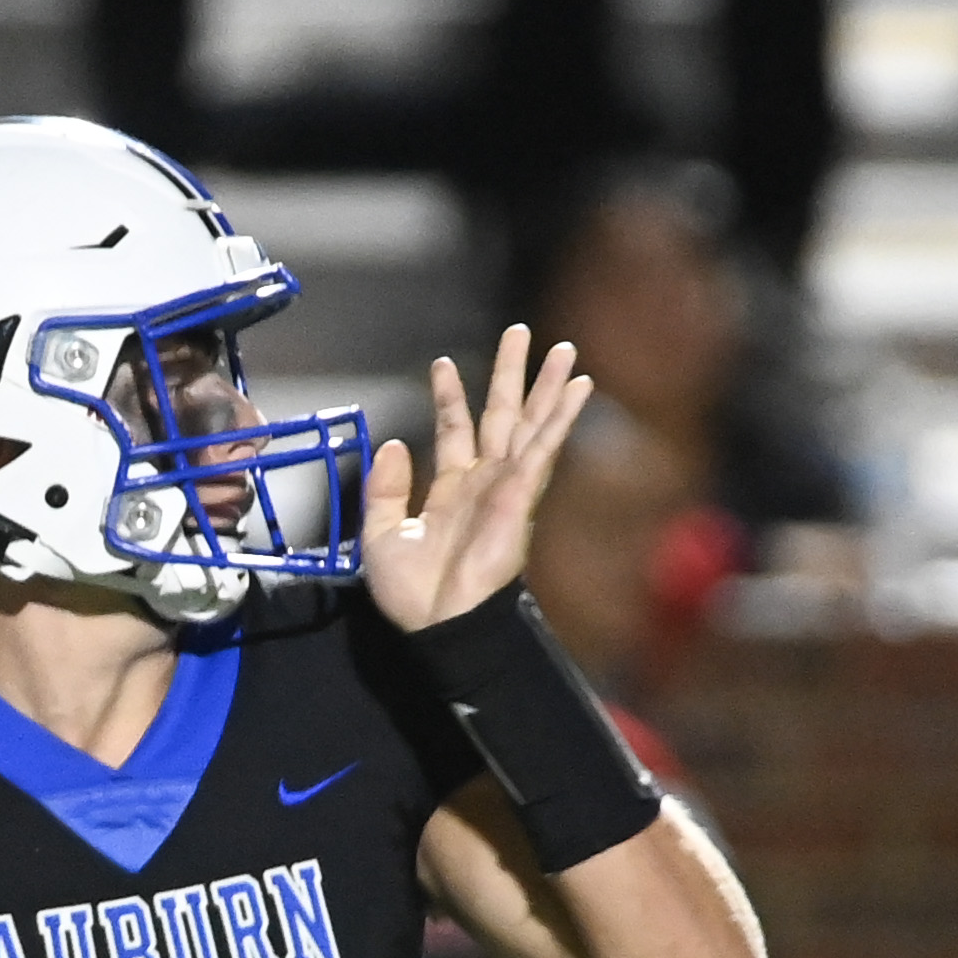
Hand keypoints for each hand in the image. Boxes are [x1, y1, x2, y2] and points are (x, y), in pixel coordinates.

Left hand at [360, 324, 592, 631]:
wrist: (435, 623)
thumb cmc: (411, 592)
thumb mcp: (379, 533)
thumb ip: (384, 488)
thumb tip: (393, 443)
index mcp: (450, 489)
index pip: (453, 429)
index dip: (449, 396)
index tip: (443, 364)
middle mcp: (483, 482)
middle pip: (500, 415)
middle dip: (511, 374)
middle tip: (520, 334)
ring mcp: (506, 487)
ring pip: (530, 424)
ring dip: (547, 386)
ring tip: (563, 349)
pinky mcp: (522, 496)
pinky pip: (543, 448)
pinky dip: (560, 417)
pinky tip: (578, 388)